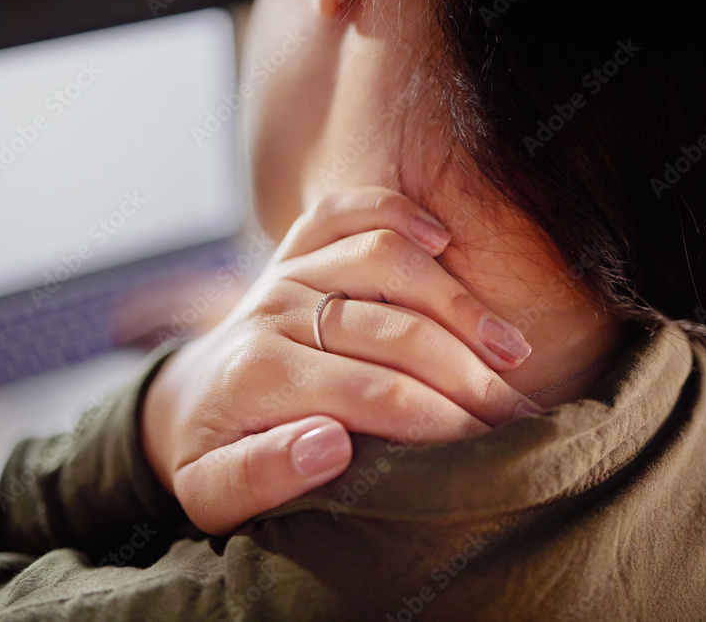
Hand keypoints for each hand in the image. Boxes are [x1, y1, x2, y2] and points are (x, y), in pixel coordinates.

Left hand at [141, 187, 534, 533]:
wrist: (182, 403)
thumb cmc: (208, 456)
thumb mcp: (211, 495)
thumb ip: (259, 478)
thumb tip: (329, 446)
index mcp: (258, 375)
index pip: (374, 394)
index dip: (443, 420)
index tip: (494, 445)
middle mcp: (274, 310)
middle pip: (395, 329)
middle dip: (470, 373)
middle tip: (522, 410)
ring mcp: (286, 272)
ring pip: (385, 260)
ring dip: (457, 300)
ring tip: (511, 348)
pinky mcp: (293, 250)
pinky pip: (344, 210)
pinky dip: (395, 211)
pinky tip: (443, 240)